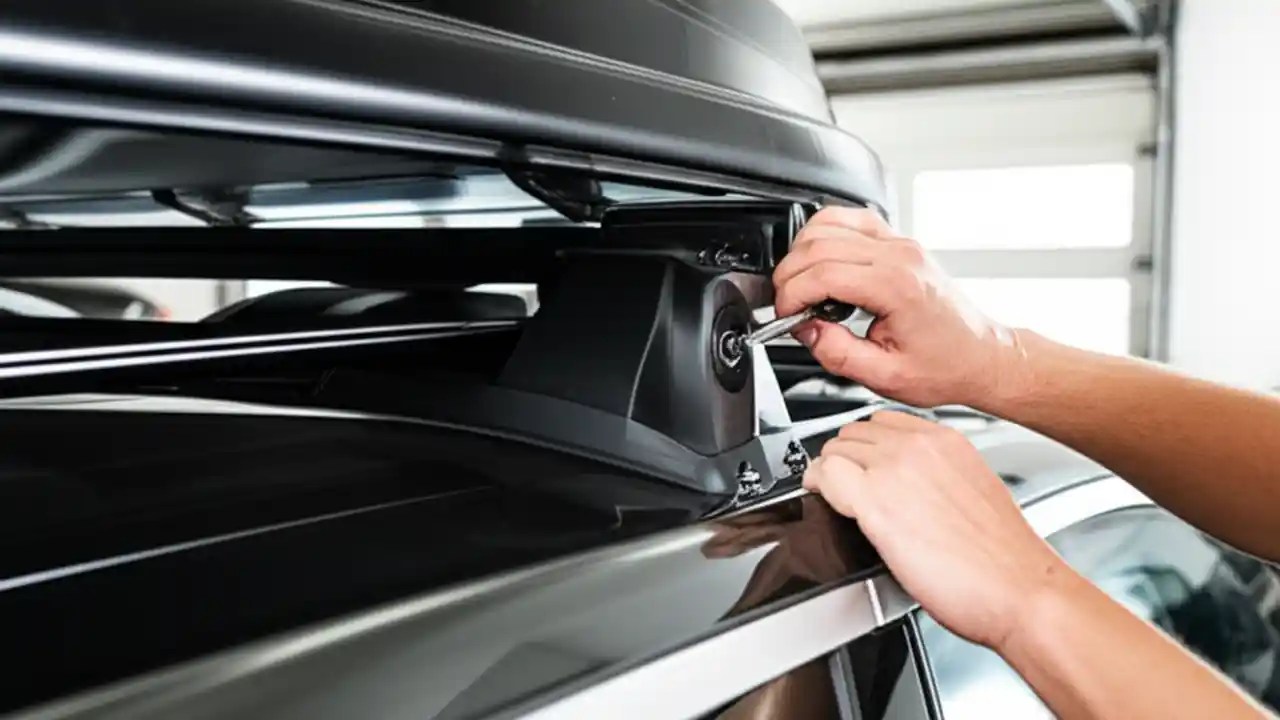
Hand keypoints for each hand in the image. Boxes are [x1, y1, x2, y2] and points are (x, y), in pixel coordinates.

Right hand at [773, 207, 1026, 407]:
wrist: (980, 356)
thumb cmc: (944, 365)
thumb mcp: (885, 376)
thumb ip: (838, 353)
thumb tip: (805, 330)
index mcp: (897, 287)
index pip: (823, 273)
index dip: (791, 294)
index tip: (784, 315)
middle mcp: (899, 256)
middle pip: (819, 244)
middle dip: (789, 275)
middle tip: (787, 305)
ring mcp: (900, 243)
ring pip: (829, 222)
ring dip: (802, 251)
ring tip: (801, 285)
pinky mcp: (898, 242)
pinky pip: (850, 219)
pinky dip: (824, 235)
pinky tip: (820, 262)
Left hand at [803, 411, 1071, 651]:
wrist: (1021, 589)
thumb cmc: (1003, 558)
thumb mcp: (970, 490)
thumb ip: (934, 475)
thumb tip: (906, 486)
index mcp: (945, 441)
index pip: (882, 423)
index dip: (864, 446)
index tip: (860, 464)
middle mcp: (918, 446)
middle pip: (853, 434)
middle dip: (844, 459)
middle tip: (842, 485)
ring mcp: (894, 469)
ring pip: (834, 450)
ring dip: (830, 472)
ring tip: (834, 496)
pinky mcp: (874, 501)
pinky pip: (824, 475)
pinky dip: (817, 486)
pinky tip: (823, 502)